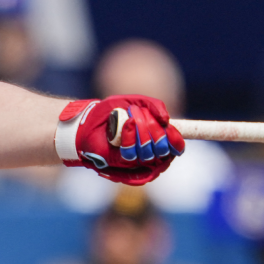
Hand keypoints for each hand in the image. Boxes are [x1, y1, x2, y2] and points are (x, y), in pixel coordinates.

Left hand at [54, 94, 183, 184]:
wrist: (87, 122)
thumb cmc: (111, 112)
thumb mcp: (133, 101)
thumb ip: (153, 105)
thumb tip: (166, 119)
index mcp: (156, 139)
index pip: (175, 145)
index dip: (175, 139)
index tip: (168, 127)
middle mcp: (148, 152)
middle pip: (162, 146)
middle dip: (152, 127)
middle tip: (136, 114)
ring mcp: (135, 160)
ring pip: (148, 151)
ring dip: (140, 131)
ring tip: (128, 118)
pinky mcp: (121, 163)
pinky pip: (131, 154)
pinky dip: (130, 138)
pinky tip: (126, 126)